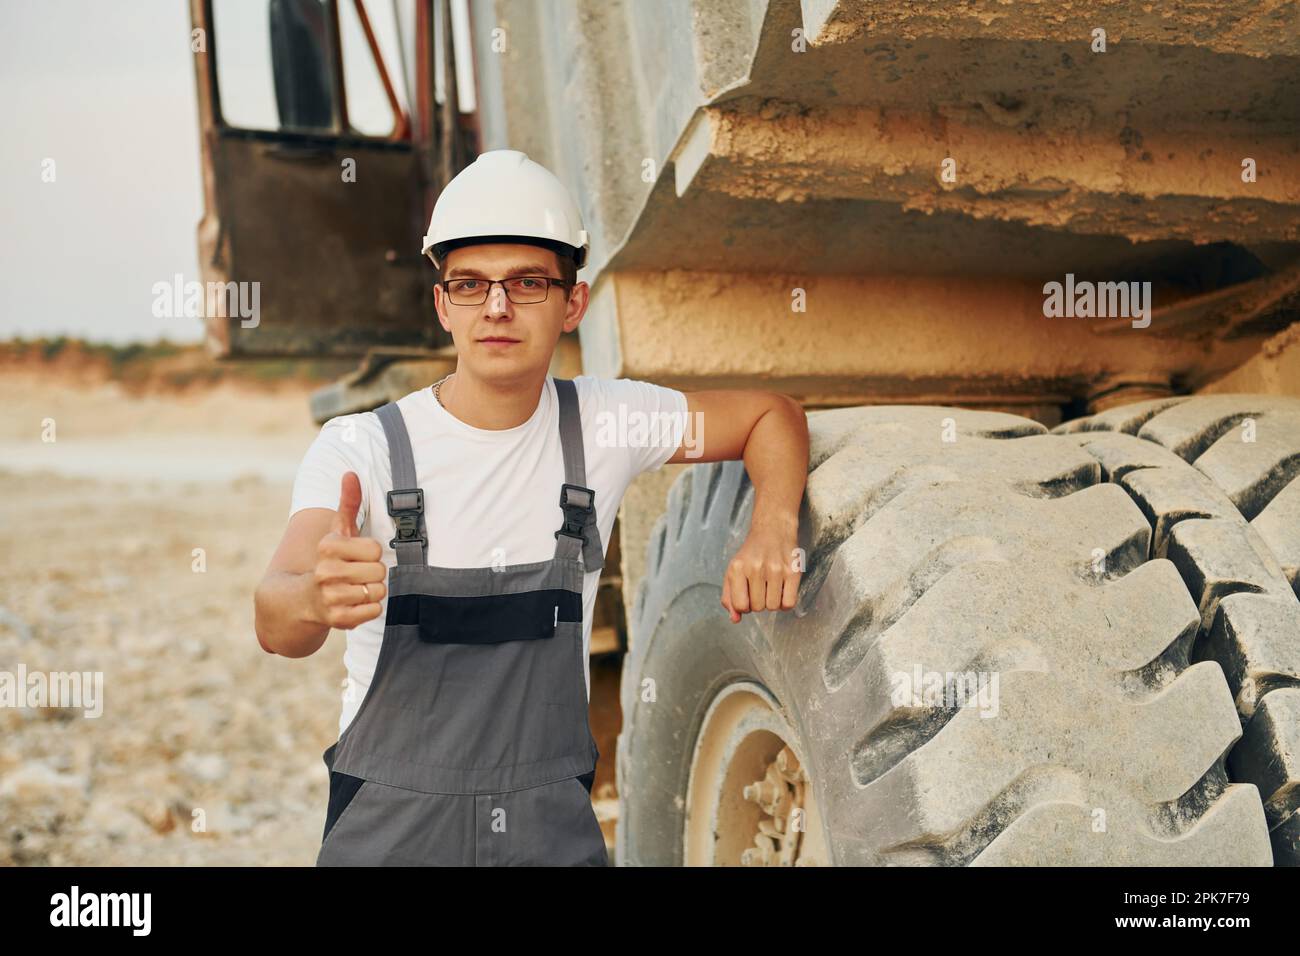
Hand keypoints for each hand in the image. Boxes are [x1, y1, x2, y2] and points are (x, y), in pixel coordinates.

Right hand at [312, 472, 386, 629]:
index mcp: (328, 547)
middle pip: (379, 571)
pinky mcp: (337, 619)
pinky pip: (374, 611)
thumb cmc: (329, 560)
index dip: (371, 554)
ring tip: (354, 589)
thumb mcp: (338, 532)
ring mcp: (330, 597)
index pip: (376, 550)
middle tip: (357, 575)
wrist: (301, 599)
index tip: (356, 556)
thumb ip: (348, 503)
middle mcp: (325, 572)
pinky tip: (354, 604)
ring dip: (372, 591)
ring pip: (378, 592)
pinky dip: (370, 609)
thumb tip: (351, 474)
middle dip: (373, 573)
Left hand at [720, 519, 800, 622]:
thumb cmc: (752, 553)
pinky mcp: (793, 572)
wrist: (773, 529)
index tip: (747, 597)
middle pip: (758, 607)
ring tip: (771, 588)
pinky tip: (782, 592)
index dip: (744, 606)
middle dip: (758, 603)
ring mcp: (776, 570)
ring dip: (772, 602)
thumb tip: (735, 620)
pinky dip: (785, 603)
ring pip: (773, 607)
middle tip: (760, 589)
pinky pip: (789, 603)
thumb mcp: (734, 570)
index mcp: (738, 568)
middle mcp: (756, 568)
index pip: (740, 605)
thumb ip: (729, 596)